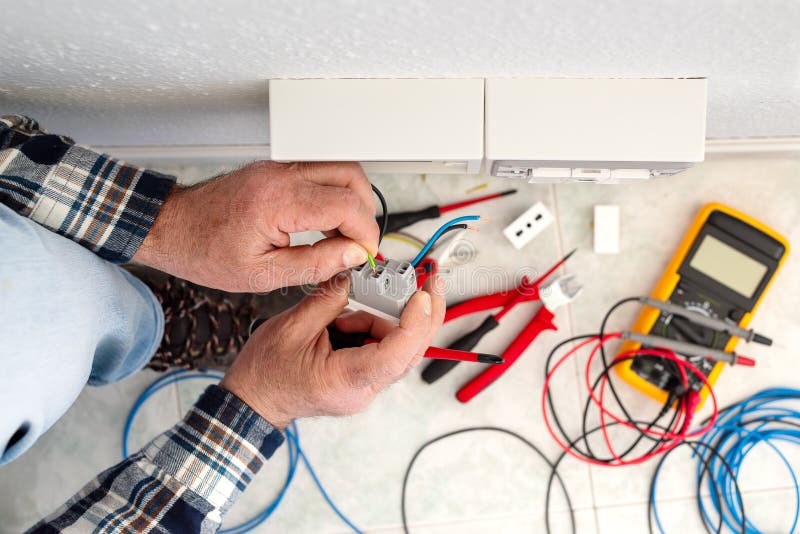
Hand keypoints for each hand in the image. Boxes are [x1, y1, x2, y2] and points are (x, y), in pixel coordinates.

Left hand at [133, 161, 378, 291]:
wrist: (172, 228)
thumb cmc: (203, 251)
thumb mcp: (261, 275)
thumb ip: (314, 265)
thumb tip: (351, 256)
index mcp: (277, 201)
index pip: (346, 205)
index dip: (365, 233)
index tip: (365, 254)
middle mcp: (280, 176)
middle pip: (351, 176)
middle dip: (365, 212)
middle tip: (359, 244)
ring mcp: (278, 168)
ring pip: (339, 168)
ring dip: (352, 200)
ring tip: (343, 236)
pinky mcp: (275, 169)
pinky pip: (320, 172)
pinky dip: (334, 194)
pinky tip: (325, 223)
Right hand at [220, 274, 445, 428]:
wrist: (253, 401)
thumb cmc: (266, 373)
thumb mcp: (293, 327)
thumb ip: (329, 300)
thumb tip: (354, 275)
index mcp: (346, 379)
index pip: (396, 354)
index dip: (416, 322)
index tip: (422, 293)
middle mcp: (364, 389)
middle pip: (410, 351)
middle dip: (423, 314)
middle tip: (429, 281)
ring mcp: (366, 387)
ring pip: (398, 347)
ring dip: (382, 320)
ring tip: (343, 316)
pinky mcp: (363, 379)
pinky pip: (382, 349)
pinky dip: (371, 328)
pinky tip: (343, 323)